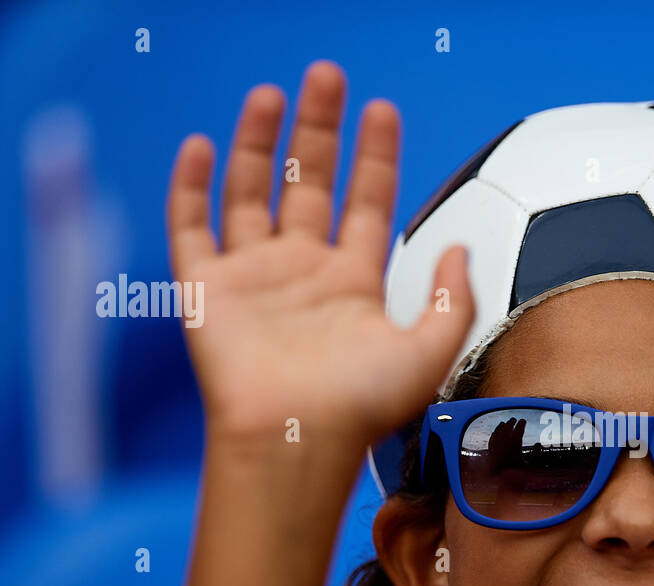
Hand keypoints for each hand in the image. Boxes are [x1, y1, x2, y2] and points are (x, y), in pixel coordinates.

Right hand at [166, 60, 473, 453]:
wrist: (295, 440)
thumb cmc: (360, 409)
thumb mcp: (432, 352)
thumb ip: (455, 298)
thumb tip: (462, 248)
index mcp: (354, 283)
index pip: (367, 203)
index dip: (376, 156)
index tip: (382, 111)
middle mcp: (304, 273)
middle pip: (310, 184)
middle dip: (319, 131)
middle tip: (328, 78)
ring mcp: (254, 277)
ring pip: (251, 193)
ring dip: (258, 143)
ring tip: (273, 94)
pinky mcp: (207, 288)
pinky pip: (192, 225)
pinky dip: (192, 185)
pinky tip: (202, 145)